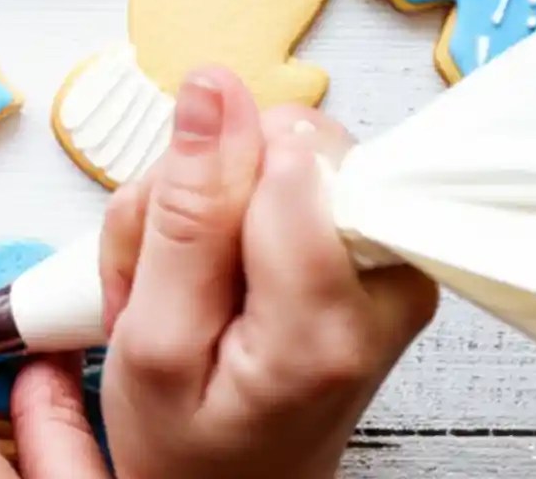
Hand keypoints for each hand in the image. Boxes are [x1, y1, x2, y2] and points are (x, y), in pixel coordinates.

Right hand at [99, 68, 439, 478]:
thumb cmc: (187, 442)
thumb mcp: (153, 341)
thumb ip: (185, 216)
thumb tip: (211, 93)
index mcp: (327, 322)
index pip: (280, 156)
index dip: (199, 183)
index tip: (168, 252)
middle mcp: (382, 282)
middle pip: (281, 145)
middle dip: (196, 191)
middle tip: (163, 277)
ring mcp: (382, 264)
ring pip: (274, 152)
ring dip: (200, 207)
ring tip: (177, 286)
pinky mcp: (368, 250)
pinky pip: (286, 177)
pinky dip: (226, 213)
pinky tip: (205, 273)